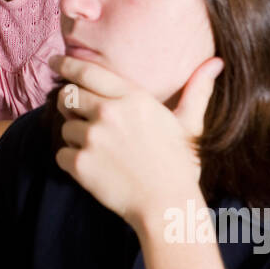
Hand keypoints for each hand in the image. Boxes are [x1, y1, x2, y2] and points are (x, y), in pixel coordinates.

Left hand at [49, 54, 222, 228]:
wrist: (167, 207)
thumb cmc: (180, 165)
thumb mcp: (190, 124)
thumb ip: (197, 90)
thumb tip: (216, 63)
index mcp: (133, 98)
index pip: (87, 72)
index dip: (65, 65)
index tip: (54, 61)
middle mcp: (109, 112)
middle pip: (68, 96)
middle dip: (69, 103)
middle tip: (78, 115)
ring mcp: (93, 138)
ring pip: (65, 127)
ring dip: (74, 137)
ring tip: (99, 150)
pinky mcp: (80, 163)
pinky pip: (61, 153)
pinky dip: (70, 161)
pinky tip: (92, 168)